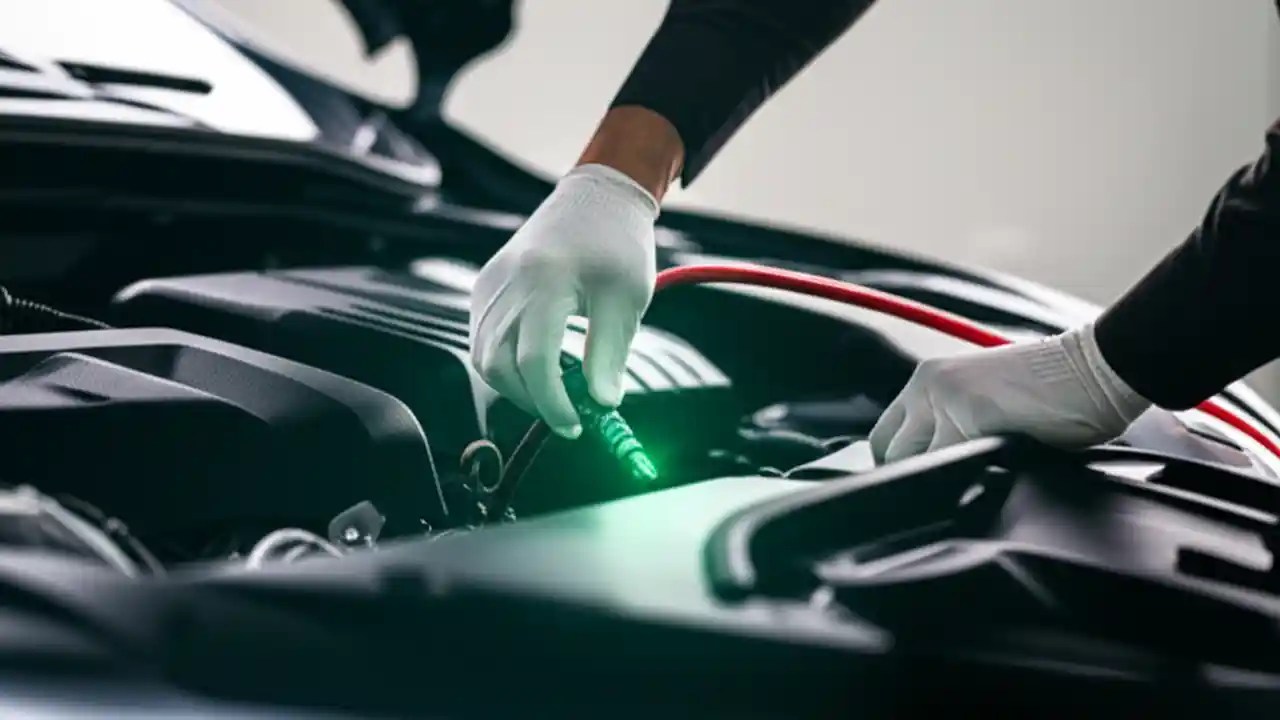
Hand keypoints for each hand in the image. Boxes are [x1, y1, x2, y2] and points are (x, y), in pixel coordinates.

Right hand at [469, 164, 657, 438]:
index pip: (535, 361)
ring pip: (484, 358)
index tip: (576, 425)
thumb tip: (603, 404)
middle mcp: (506, 283)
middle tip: (569, 415)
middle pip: (500, 365)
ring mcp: (489, 285)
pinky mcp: (484, 288)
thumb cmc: (617, 245)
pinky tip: (538, 366)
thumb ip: (610, 354)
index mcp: (545, 281)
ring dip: (516, 387)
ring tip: (556, 393)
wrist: (596, 198)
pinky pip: (482, 340)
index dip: (553, 404)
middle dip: (533, 401)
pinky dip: (505, 364)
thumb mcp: (627, 300)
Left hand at [869, 325, 1150, 463]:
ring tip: (972, 488)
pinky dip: (964, 484)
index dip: (896, 467)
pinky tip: (988, 483)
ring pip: (917, 464)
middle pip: (892, 453)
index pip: (885, 436)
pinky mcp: (974, 420)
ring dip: (940, 484)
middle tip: (947, 495)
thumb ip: (951, 427)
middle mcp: (929, 386)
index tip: (914, 490)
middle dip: (914, 480)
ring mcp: (948, 401)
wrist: (1098, 369)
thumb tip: (929, 473)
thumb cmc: (1055, 393)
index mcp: (928, 379)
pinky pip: (950, 468)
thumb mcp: (986, 401)